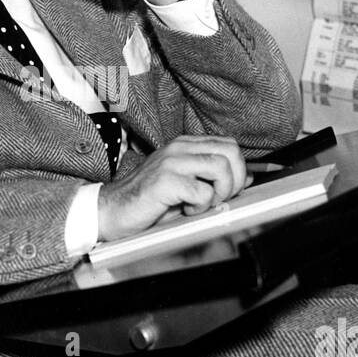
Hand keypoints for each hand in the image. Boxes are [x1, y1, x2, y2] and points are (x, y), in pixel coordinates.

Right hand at [97, 135, 253, 243]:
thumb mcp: (185, 185)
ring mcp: (171, 162)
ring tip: (202, 205)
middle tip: (221, 198)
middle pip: (230, 151)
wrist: (110, 210)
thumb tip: (247, 178)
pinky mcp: (165, 180)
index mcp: (185, 145)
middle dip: (235, 179)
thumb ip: (213, 178)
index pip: (229, 145)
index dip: (238, 169)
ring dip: (220, 192)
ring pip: (220, 167)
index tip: (230, 190)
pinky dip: (201, 207)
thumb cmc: (147, 201)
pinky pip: (202, 191)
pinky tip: (186, 211)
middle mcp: (179, 148)